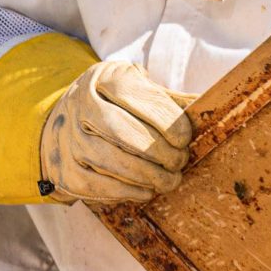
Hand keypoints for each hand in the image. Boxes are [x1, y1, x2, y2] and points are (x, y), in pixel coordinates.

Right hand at [38, 61, 191, 203]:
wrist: (62, 123)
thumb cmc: (113, 104)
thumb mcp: (136, 89)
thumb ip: (168, 99)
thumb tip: (208, 106)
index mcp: (102, 78)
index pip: (138, 97)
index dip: (167, 121)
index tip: (185, 139)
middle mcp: (80, 105)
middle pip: (124, 132)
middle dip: (160, 152)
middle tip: (179, 161)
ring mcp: (69, 138)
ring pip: (113, 161)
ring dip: (149, 175)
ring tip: (170, 179)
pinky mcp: (66, 170)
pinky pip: (100, 186)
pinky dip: (129, 191)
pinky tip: (147, 190)